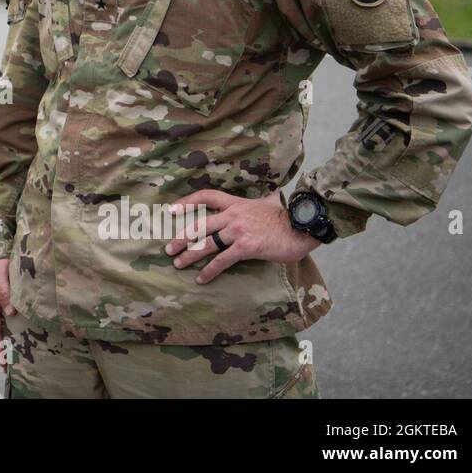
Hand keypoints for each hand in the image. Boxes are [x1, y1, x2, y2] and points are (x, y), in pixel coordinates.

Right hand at [0, 258, 16, 371]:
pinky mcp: (10, 301)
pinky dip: (17, 329)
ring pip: (7, 327)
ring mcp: (3, 305)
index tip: (1, 361)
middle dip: (3, 349)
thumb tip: (10, 312)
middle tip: (10, 367)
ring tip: (20, 357)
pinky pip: (14, 318)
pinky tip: (27, 336)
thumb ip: (3, 292)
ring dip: (12, 341)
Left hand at [163, 191, 320, 284]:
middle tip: (168, 249)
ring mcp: (238, 230)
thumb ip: (261, 200)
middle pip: (199, 224)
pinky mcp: (246, 246)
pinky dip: (209, 270)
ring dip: (189, 254)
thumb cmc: (288, 218)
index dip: (187, 202)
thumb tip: (270, 194)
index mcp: (236, 203)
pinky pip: (222, 260)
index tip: (171, 210)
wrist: (303, 226)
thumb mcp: (269, 203)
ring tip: (178, 264)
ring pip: (206, 243)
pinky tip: (201, 278)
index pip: (206, 196)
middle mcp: (233, 215)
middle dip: (181, 237)